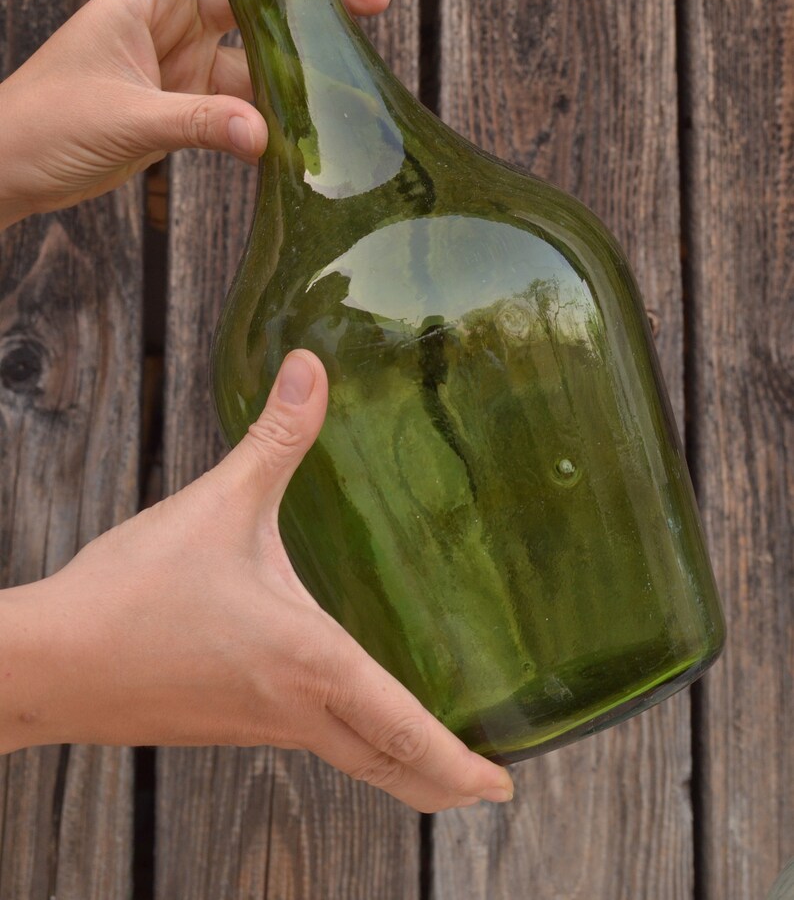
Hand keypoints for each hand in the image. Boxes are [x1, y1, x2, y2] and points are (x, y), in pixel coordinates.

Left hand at [0, 0, 391, 229]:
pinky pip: (235, 97)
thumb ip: (197, 124)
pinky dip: (266, 107)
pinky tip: (299, 123)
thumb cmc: (43, 125)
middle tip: (369, 2)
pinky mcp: (177, 102)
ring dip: (292, 57)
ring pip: (248, 47)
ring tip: (345, 73)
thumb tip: (265, 136)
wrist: (6, 169)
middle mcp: (163, 21)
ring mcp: (174, 61)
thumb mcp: (125, 119)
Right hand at [0, 350, 513, 812]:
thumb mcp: (219, 504)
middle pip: (385, 767)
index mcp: (309, 664)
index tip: (503, 788)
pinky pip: (304, 737)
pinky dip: (345, 737)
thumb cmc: (133, 593)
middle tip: (485, 785)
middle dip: (441, 782)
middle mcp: (292, 710)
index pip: (403, 732)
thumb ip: (276, 437)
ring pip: (346, 756)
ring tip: (430, 744)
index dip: (459, 766)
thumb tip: (310, 367)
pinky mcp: (223, 723)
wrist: (49, 662)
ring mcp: (255, 726)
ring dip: (395, 759)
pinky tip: (336, 700)